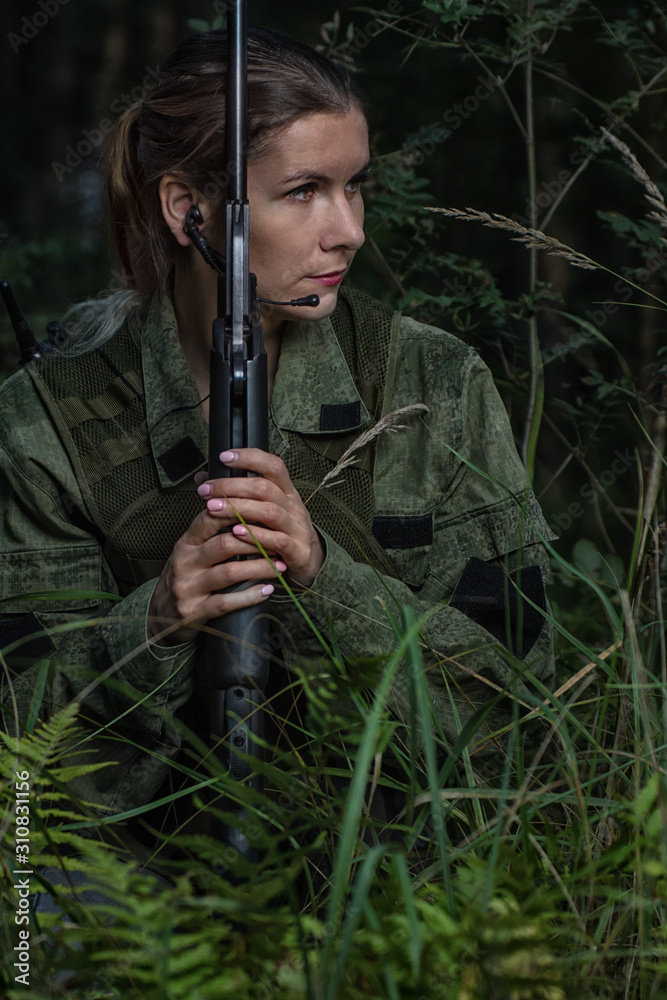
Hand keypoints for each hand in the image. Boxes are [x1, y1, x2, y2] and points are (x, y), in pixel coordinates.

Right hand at [147, 448, 323, 645]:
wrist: (161, 616)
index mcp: (185, 543)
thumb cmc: (186, 576)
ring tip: (280, 566)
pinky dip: (250, 596)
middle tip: (280, 541)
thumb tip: (237, 500)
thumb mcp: (191, 550)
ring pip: (229, 572)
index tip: (264, 510)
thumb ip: (210, 530)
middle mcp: (184, 562)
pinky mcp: (194, 611)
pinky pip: (226, 602)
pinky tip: (267, 590)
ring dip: (259, 568)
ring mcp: (188, 587)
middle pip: (224, 544)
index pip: (210, 518)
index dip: (237, 511)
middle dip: (256, 541)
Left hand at [198, 448, 324, 587]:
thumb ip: (236, 493)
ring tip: (213, 509)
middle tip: (206, 490)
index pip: (273, 466)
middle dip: (231, 486)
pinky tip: (236, 532)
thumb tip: (203, 477)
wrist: (307, 561)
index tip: (225, 457)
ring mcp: (297, 528)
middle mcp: (293, 506)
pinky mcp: (297, 550)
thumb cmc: (279, 531)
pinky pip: (277, 540)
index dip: (250, 458)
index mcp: (286, 491)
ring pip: (269, 512)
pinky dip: (255, 535)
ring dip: (238, 509)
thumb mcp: (262, 508)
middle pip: (264, 488)